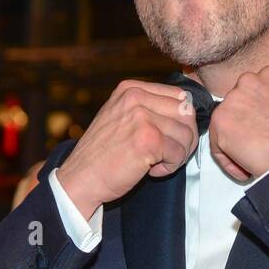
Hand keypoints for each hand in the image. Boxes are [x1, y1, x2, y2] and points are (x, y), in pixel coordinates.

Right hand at [57, 80, 198, 218]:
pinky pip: (179, 153)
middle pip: (187, 112)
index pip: (178, 96)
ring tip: (156, 163)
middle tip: (168, 154)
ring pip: (187, 134)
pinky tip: (150, 170)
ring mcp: (142, 117)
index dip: (181, 121)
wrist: (81, 179)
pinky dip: (170, 167)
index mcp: (130, 89)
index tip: (169, 138)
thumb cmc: (102, 156)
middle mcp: (136, 98)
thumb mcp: (120, 118)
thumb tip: (185, 112)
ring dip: (178, 154)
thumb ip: (147, 109)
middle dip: (185, 137)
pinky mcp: (148, 139)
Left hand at [209, 66, 268, 182]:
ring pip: (224, 126)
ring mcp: (232, 100)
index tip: (260, 130)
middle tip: (255, 146)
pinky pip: (216, 146)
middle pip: (236, 107)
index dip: (254, 116)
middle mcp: (248, 81)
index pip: (252, 93)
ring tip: (251, 158)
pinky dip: (228, 160)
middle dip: (242, 128)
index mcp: (268, 75)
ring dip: (234, 144)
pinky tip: (245, 167)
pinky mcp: (221, 121)